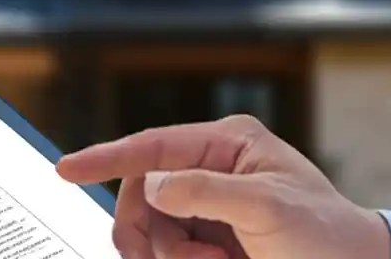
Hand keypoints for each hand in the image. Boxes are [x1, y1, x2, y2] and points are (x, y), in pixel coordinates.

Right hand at [56, 114, 390, 258]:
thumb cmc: (325, 235)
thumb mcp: (267, 209)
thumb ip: (206, 190)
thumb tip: (153, 183)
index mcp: (229, 143)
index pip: (153, 146)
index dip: (105, 157)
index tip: (65, 169)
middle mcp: (214, 167)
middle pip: (143, 194)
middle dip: (152, 233)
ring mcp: (211, 203)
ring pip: (153, 229)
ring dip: (172, 256)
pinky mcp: (212, 236)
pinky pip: (170, 251)